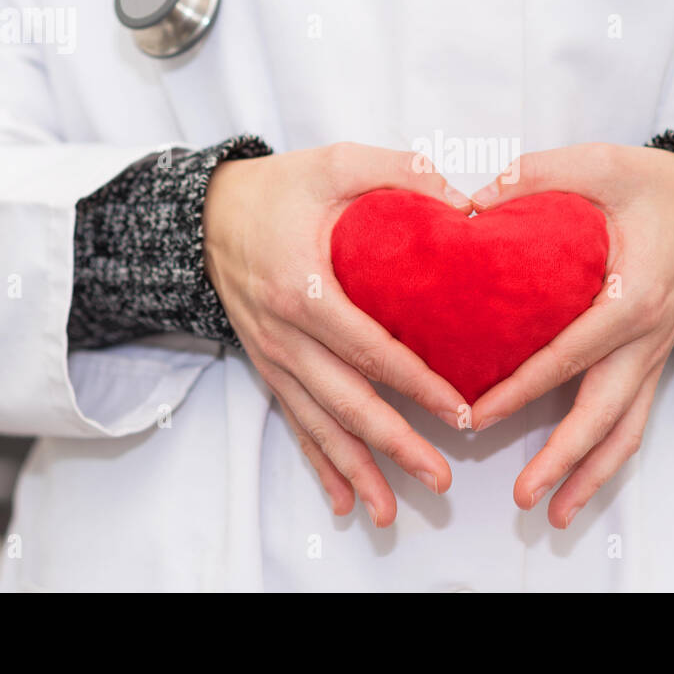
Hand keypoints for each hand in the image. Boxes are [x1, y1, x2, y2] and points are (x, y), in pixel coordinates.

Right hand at [204, 142, 472, 526]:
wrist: (206, 211)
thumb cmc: (279, 187)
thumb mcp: (337, 162)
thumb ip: (402, 173)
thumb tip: (467, 203)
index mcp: (304, 287)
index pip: (370, 348)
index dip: (416, 383)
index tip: (461, 411)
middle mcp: (283, 333)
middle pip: (345, 401)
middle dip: (394, 445)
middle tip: (439, 479)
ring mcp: (272, 355)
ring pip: (318, 424)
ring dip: (355, 469)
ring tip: (390, 511)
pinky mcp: (268, 364)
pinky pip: (295, 421)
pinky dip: (318, 462)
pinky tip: (342, 498)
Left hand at [468, 143, 673, 527]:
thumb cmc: (653, 185)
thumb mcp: (600, 163)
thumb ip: (535, 176)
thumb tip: (471, 203)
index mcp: (632, 295)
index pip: (569, 354)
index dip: (522, 389)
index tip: (478, 415)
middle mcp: (647, 336)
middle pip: (605, 414)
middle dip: (563, 459)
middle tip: (523, 494)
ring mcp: (653, 354)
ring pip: (626, 430)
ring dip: (591, 475)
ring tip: (555, 514)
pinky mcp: (650, 360)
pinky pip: (632, 418)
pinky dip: (608, 455)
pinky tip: (580, 479)